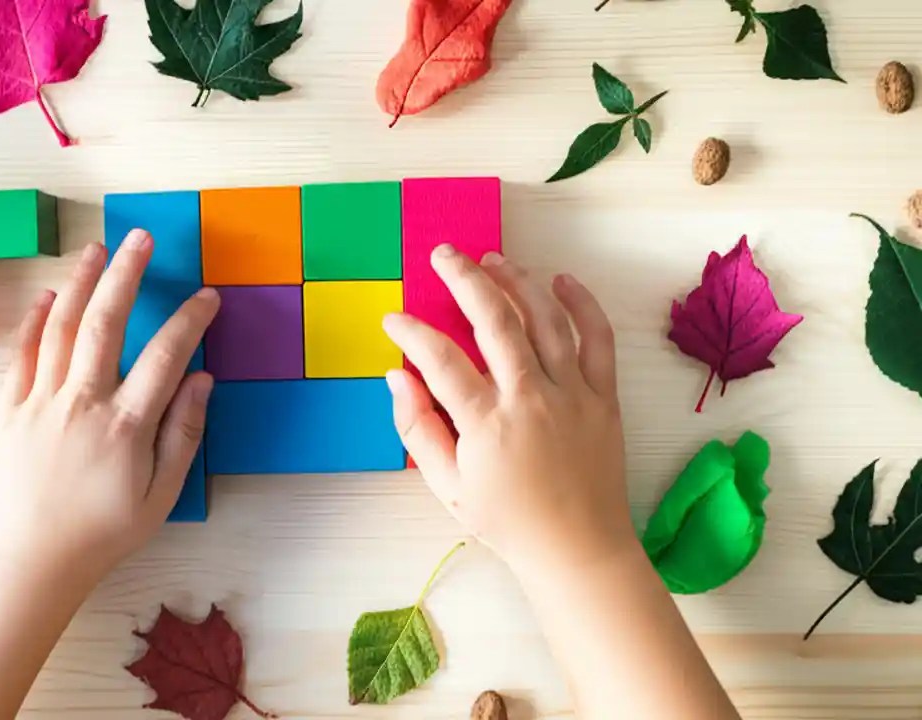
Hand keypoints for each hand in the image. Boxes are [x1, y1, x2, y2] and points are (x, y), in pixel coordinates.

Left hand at [0, 229, 219, 579]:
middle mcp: (82, 404)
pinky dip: (33, 322)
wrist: (37, 558)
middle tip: (142, 238)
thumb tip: (202, 380)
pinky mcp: (12, 411)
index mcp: (125, 425)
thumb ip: (183, 434)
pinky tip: (46, 296)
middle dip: (126, 274)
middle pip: (106, 323)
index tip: (207, 296)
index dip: (190, 320)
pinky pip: (21, 356)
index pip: (165, 355)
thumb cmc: (106, 531)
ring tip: (97, 249)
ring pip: (60, 328)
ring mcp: (42, 403)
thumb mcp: (161, 494)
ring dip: (79, 283)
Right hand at [382, 246, 633, 578]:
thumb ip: (418, 428)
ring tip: (492, 259)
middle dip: (464, 279)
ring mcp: (572, 394)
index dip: (412, 332)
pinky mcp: (603, 397)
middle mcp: (530, 399)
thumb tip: (397, 375)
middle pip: (494, 321)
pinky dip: (581, 304)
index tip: (394, 318)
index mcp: (487, 425)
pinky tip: (560, 281)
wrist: (577, 549)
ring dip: (517, 281)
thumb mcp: (447, 486)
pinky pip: (597, 338)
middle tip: (442, 255)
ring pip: (545, 319)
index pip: (440, 359)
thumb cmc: (506, 521)